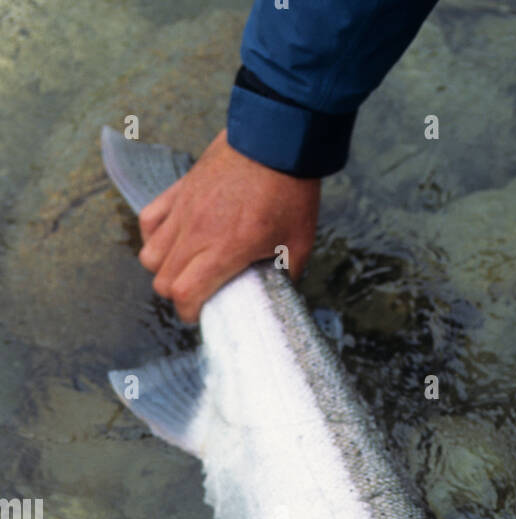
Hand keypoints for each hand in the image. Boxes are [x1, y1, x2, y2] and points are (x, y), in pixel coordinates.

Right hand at [138, 129, 320, 322]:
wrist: (277, 138)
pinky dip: (154, 236)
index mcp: (224, 249)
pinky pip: (148, 220)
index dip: (189, 312)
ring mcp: (183, 209)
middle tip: (196, 294)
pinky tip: (173, 240)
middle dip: (177, 294)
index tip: (200, 316)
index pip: (184, 293)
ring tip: (184, 269)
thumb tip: (280, 295)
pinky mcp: (179, 189)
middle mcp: (196, 231)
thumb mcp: (299, 243)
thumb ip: (286, 276)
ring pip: (150, 253)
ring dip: (163, 268)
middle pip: (162, 279)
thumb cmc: (291, 191)